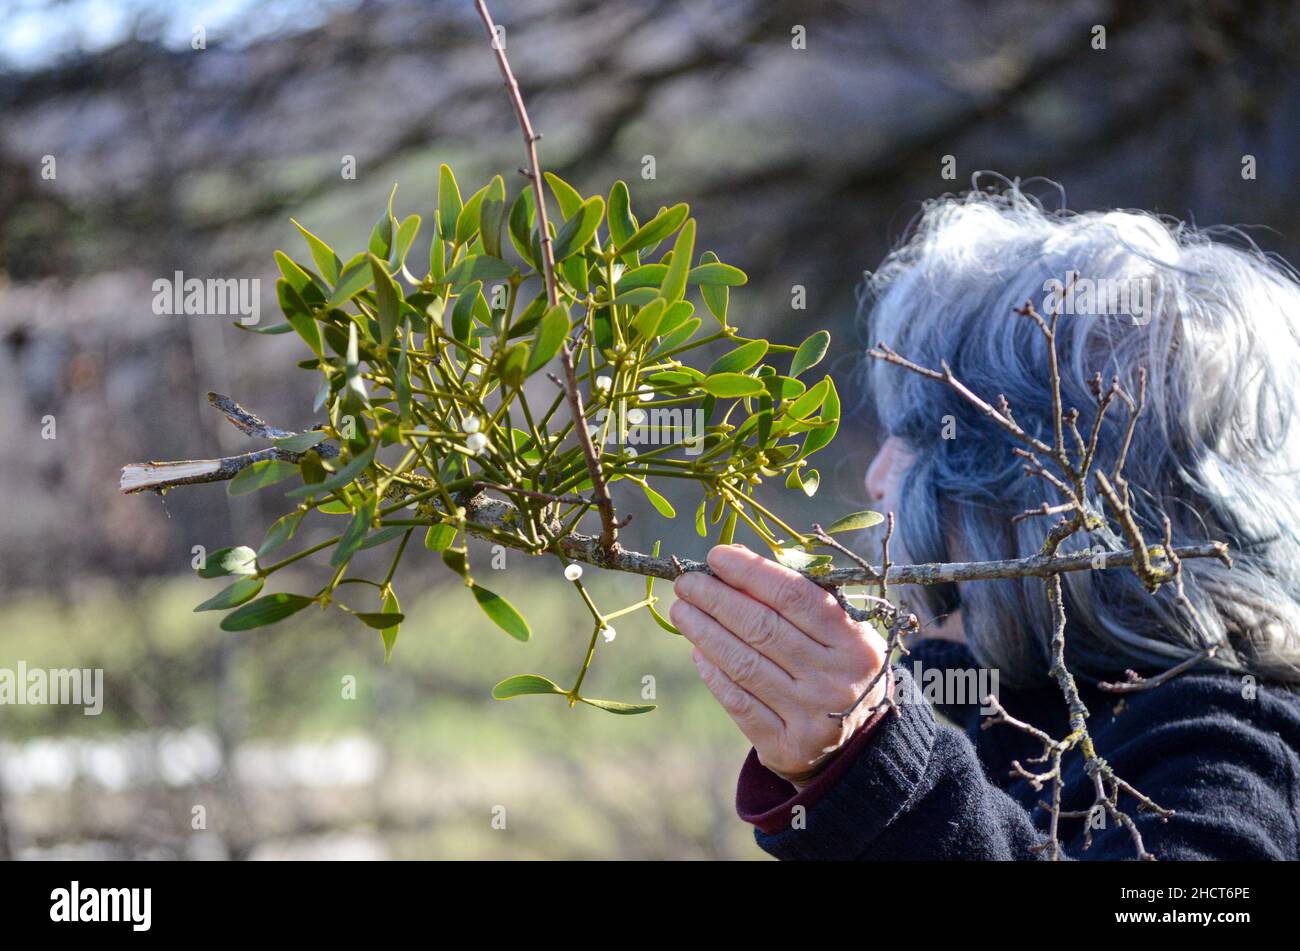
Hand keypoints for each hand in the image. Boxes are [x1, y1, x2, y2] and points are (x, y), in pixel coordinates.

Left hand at [671, 544, 888, 786]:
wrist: (857, 741)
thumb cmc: (839, 666)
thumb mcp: (839, 631)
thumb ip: (796, 598)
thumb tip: (734, 562)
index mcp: (856, 643)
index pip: (794, 597)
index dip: (751, 572)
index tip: (716, 557)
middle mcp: (835, 681)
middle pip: (762, 629)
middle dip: (716, 599)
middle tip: (686, 582)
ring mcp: (811, 716)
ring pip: (745, 665)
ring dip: (705, 632)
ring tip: (681, 610)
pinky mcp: (786, 746)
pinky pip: (738, 703)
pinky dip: (713, 674)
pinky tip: (697, 651)